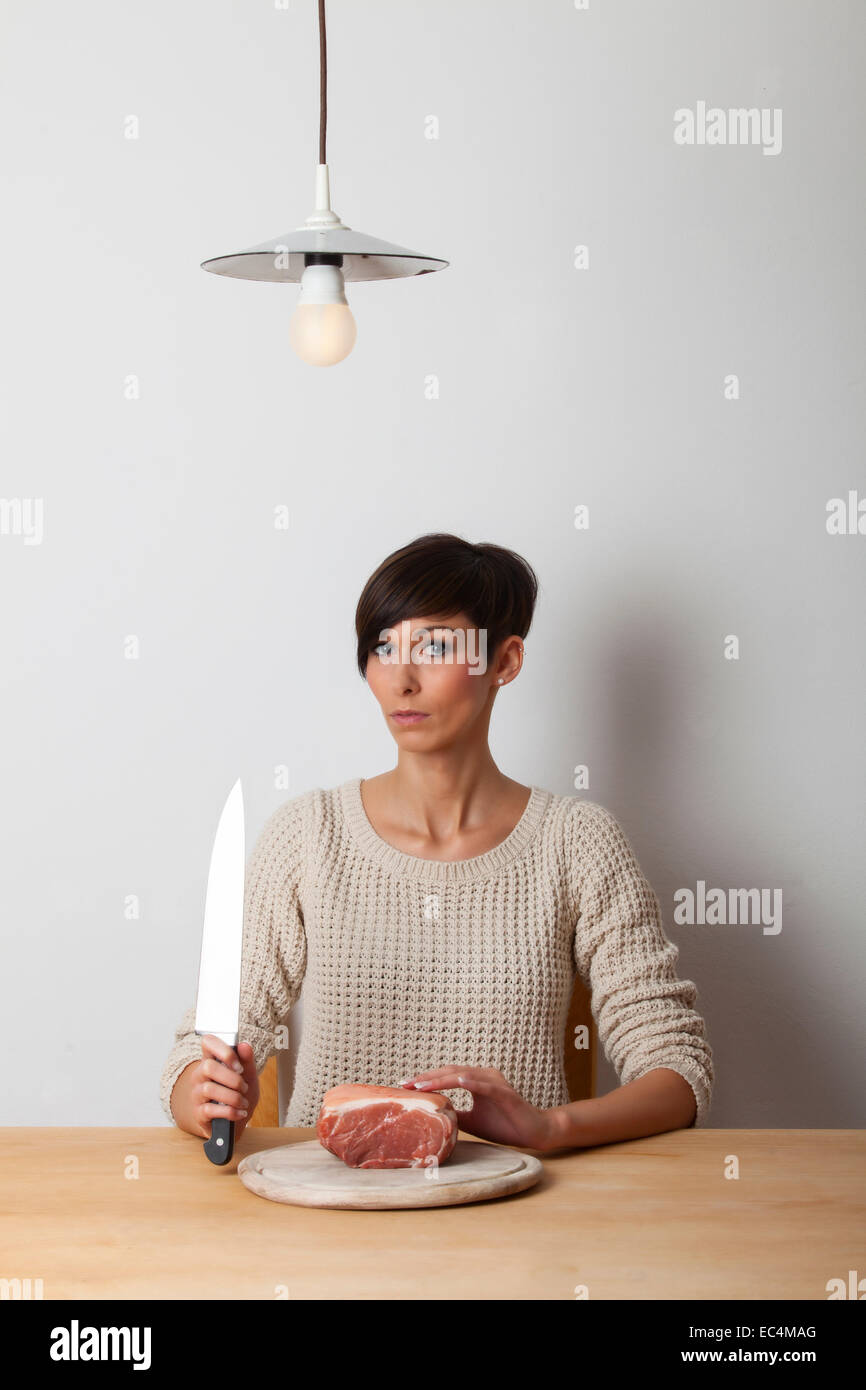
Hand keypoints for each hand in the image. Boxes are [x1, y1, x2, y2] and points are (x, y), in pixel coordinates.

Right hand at [181, 1035, 259, 1141]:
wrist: (235, 1122)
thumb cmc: (239, 1093)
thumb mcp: (248, 1076)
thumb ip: (247, 1060)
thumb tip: (244, 1045)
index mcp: (212, 1059)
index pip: (208, 1042)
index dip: (223, 1050)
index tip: (238, 1065)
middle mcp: (200, 1074)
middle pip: (208, 1067)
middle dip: (232, 1078)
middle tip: (244, 1087)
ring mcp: (197, 1094)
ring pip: (209, 1089)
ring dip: (233, 1097)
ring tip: (243, 1102)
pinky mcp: (198, 1113)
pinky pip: (210, 1110)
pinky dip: (230, 1112)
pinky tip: (239, 1112)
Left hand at [399, 1066, 556, 1151]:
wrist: (533, 1132)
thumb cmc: (504, 1125)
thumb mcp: (472, 1121)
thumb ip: (456, 1115)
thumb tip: (433, 1116)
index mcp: (476, 1081)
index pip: (446, 1076)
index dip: (426, 1080)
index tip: (405, 1086)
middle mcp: (484, 1076)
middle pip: (450, 1072)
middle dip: (427, 1077)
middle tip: (406, 1084)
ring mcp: (494, 1082)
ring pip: (463, 1075)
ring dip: (441, 1079)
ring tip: (422, 1085)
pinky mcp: (504, 1092)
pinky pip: (485, 1085)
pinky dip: (470, 1082)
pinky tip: (457, 1081)